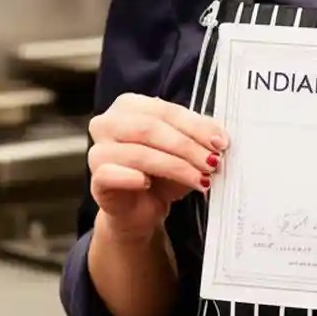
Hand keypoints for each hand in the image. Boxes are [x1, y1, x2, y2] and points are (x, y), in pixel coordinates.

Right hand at [88, 93, 228, 242]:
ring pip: (139, 153)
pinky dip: (133, 178)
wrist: (141, 210)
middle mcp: (108, 123)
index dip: (196, 126)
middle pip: (151, 129)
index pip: (166, 111)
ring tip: (201, 179)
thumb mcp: (184, 151)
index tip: (221, 142)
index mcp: (129, 106)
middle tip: (213, 162)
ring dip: (175, 167)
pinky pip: (111, 174)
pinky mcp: (95, 179)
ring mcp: (98, 150)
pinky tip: (149, 184)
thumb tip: (219, 137)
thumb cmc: (161, 174)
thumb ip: (197, 138)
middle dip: (188, 147)